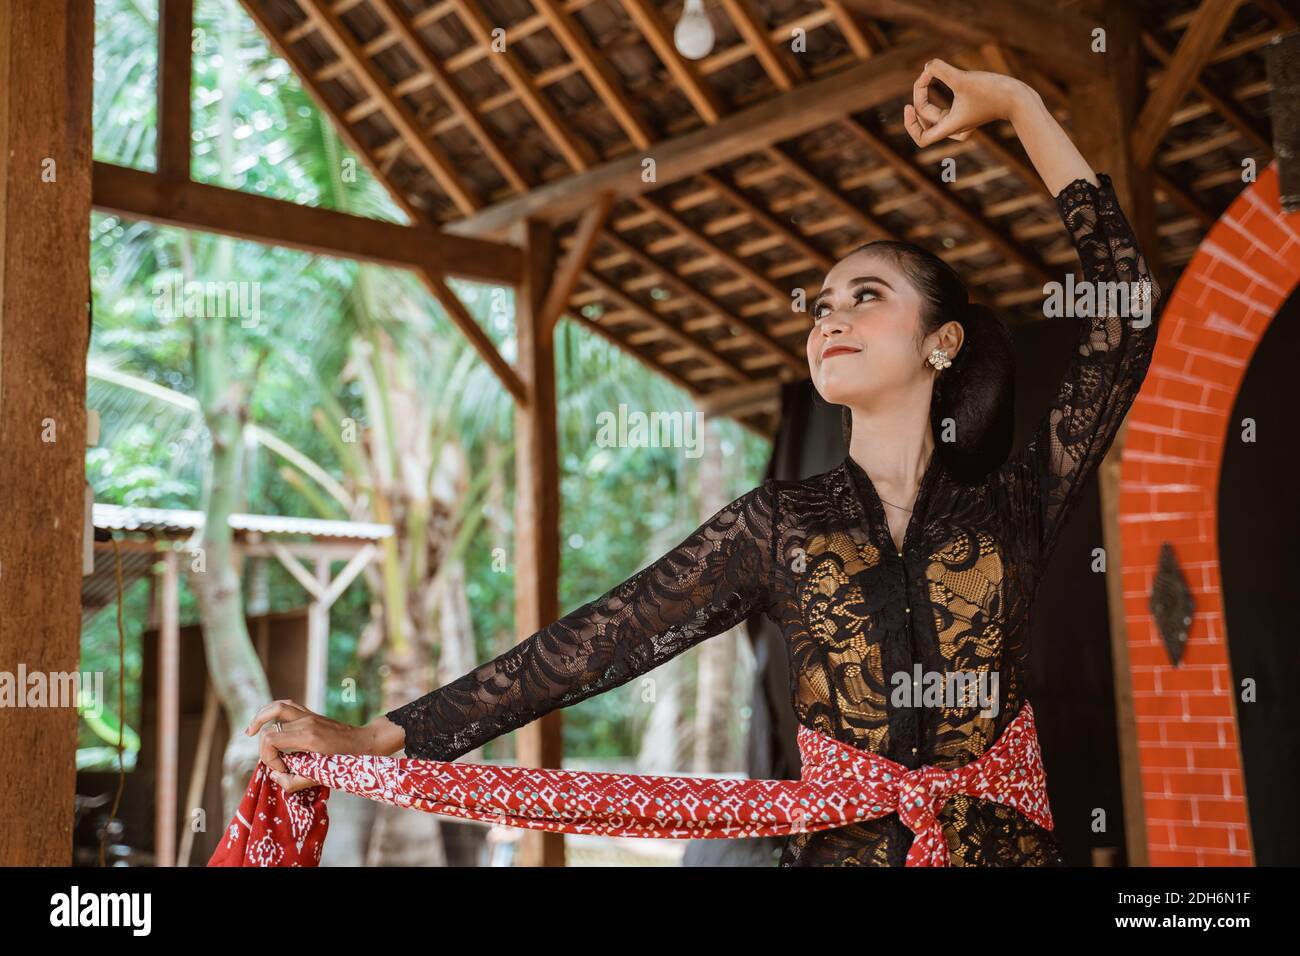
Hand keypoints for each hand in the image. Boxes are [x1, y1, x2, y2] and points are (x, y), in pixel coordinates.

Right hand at [245, 699, 385, 793]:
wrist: (368, 742)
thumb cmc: (350, 760)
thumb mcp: (325, 775)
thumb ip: (297, 780)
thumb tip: (276, 777)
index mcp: (308, 736)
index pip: (271, 740)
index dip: (268, 758)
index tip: (282, 771)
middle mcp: (306, 721)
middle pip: (269, 727)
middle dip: (265, 748)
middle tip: (276, 764)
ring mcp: (309, 715)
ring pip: (276, 707)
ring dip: (260, 718)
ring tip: (250, 732)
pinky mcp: (311, 714)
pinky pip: (287, 705)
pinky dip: (272, 711)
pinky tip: (266, 722)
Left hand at [903, 59, 1037, 146]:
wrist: (1021, 98)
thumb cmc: (994, 92)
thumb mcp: (964, 78)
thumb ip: (941, 70)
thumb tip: (926, 66)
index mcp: (950, 126)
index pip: (922, 138)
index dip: (910, 124)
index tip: (908, 106)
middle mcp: (955, 127)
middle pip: (926, 119)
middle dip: (920, 97)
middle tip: (927, 74)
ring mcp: (963, 120)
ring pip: (936, 116)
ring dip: (928, 98)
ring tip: (930, 77)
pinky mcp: (972, 111)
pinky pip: (949, 111)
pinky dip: (943, 97)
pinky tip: (947, 81)